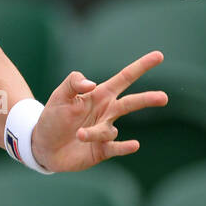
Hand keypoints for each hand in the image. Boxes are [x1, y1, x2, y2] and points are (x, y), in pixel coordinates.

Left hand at [31, 51, 168, 172]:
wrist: (42, 145)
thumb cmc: (53, 117)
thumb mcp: (59, 95)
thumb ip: (73, 83)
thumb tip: (91, 84)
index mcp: (100, 95)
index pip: (124, 78)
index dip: (141, 66)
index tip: (159, 55)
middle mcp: (107, 113)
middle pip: (130, 103)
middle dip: (147, 99)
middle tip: (163, 97)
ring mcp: (105, 132)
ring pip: (110, 129)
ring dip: (95, 132)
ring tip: (79, 134)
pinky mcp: (101, 150)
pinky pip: (115, 148)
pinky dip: (124, 147)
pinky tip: (134, 145)